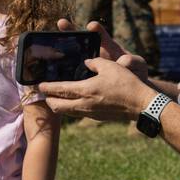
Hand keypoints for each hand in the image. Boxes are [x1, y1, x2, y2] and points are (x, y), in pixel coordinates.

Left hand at [37, 50, 153, 121]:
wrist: (140, 105)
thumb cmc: (126, 83)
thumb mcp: (110, 66)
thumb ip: (95, 62)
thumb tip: (86, 62)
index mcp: (85, 90)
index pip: (60, 90)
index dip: (47, 88)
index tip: (39, 85)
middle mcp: (84, 104)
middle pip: (58, 106)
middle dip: (49, 100)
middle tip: (45, 93)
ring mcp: (90, 113)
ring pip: (67, 112)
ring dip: (59, 105)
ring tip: (56, 98)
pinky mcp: (97, 117)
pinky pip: (78, 113)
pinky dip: (71, 108)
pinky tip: (75, 101)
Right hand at [54, 17, 149, 83]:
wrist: (131, 94)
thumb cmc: (135, 74)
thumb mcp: (138, 66)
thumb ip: (134, 61)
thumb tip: (122, 62)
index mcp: (108, 48)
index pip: (101, 35)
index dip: (96, 29)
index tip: (92, 26)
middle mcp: (95, 56)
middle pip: (80, 41)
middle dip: (70, 30)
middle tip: (61, 23)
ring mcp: (88, 68)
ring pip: (72, 59)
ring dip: (61, 52)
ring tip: (49, 47)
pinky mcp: (84, 80)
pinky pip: (73, 77)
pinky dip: (64, 75)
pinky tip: (54, 77)